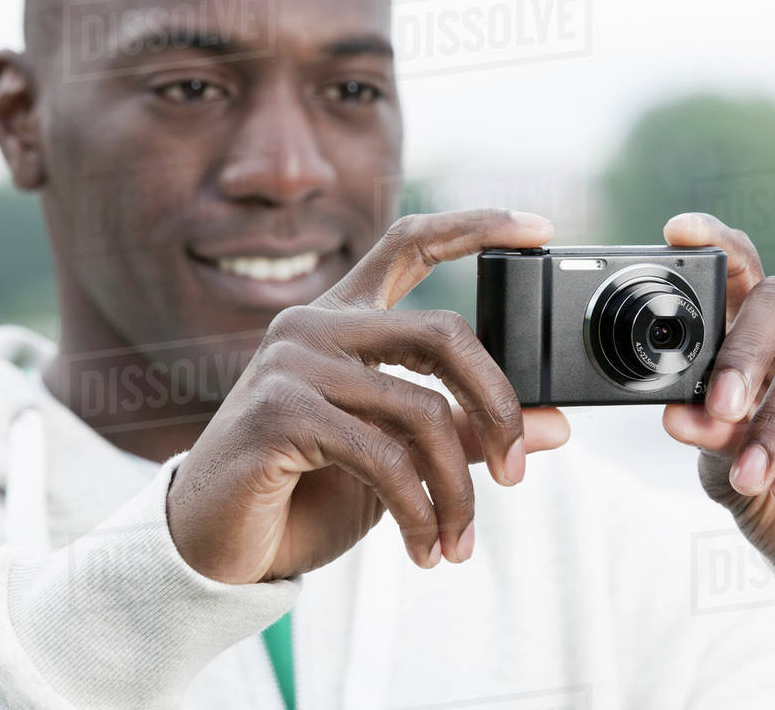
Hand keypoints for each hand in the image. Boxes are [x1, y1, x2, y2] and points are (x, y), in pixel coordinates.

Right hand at [167, 208, 569, 583]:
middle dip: (497, 404)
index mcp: (343, 322)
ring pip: (422, 409)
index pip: (410, 244)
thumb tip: (556, 427)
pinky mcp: (279, 411)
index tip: (541, 226)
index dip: (478, 227)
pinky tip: (424, 548)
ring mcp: (292, 363)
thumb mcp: (400, 458)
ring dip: (457, 488)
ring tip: (459, 541)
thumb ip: (466, 432)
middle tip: (517, 470)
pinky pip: (384, 457)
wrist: (218, 547)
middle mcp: (314, 327)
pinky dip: (419, 511)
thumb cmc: (306, 493)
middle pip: (442, 332)